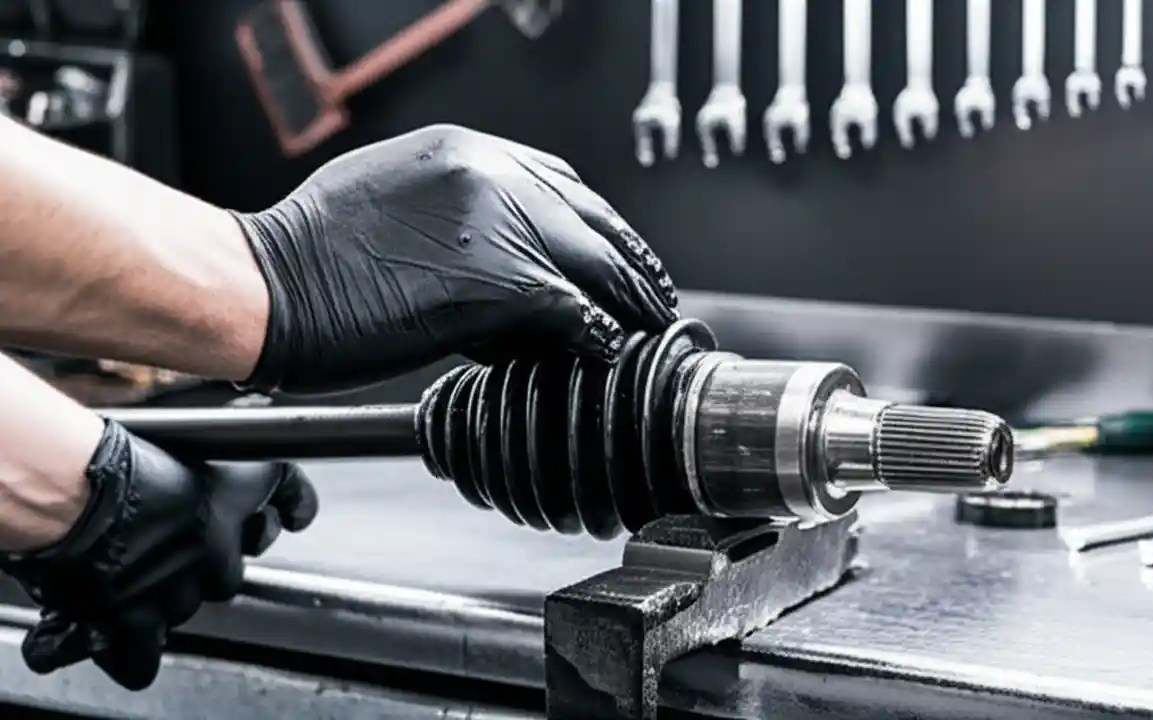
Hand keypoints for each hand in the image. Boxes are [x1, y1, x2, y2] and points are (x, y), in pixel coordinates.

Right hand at [0, 421, 317, 689]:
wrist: (69, 490)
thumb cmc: (107, 457)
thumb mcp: (172, 444)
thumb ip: (201, 467)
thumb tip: (214, 453)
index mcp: (230, 493)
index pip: (288, 493)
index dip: (292, 506)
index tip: (295, 515)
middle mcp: (215, 544)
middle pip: (232, 567)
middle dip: (211, 562)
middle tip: (179, 546)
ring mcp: (178, 586)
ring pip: (187, 605)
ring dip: (167, 596)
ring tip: (134, 576)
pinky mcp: (136, 619)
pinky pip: (144, 656)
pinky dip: (135, 655)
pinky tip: (126, 646)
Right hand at [234, 124, 679, 392]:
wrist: (265, 283)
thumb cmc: (308, 250)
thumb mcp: (389, 192)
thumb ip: (453, 206)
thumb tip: (494, 242)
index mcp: (462, 150)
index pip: (560, 182)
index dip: (597, 222)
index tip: (615, 249)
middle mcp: (488, 173)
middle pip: (589, 217)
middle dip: (629, 259)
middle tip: (652, 292)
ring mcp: (496, 225)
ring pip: (592, 260)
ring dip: (627, 298)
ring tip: (647, 323)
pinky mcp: (496, 282)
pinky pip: (570, 308)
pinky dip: (595, 331)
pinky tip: (606, 348)